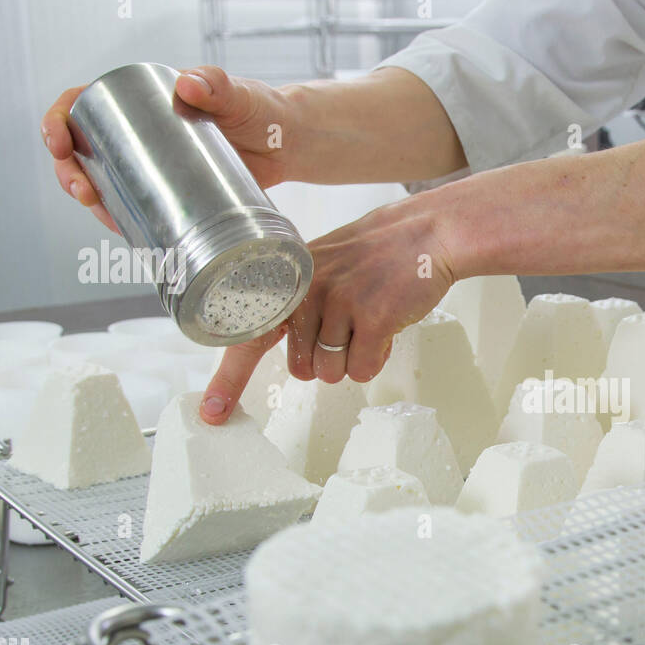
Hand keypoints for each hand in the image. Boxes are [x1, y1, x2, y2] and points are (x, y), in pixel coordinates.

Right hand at [40, 65, 298, 230]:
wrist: (287, 146)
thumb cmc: (261, 111)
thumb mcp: (239, 95)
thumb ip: (217, 85)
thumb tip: (186, 84)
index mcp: (141, 100)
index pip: (81, 104)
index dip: (58, 122)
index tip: (57, 142)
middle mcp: (139, 134)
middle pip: (83, 151)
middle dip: (69, 172)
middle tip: (83, 192)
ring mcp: (153, 167)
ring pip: (104, 184)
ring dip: (91, 201)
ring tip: (102, 215)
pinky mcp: (172, 195)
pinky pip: (136, 209)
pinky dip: (123, 220)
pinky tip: (121, 233)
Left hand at [199, 193, 459, 423]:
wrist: (431, 232)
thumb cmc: (382, 252)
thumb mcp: (326, 264)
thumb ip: (303, 302)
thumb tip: (298, 353)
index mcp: (289, 278)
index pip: (248, 334)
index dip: (229, 378)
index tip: (213, 412)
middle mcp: (307, 290)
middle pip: (300, 368)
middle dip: (327, 360)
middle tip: (350, 328)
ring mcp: (338, 302)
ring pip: (331, 373)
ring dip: (354, 361)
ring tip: (370, 324)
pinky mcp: (371, 316)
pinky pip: (362, 370)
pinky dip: (376, 359)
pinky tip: (386, 329)